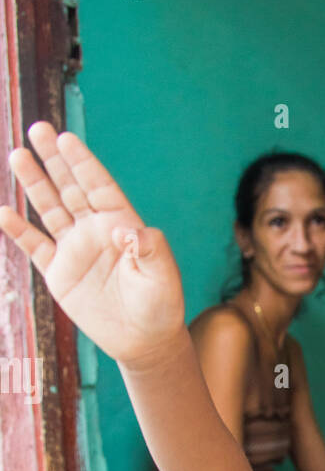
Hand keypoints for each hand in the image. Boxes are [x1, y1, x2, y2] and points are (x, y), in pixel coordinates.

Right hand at [0, 122, 184, 367]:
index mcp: (121, 223)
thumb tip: (124, 230)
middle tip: (37, 129)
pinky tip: (5, 212)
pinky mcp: (59, 273)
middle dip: (53, 159)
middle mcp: (95, 230)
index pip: (98, 185)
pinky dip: (19, 231)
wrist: (144, 340)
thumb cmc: (160, 304)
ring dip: (34, 183)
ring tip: (18, 156)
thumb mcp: (162, 274)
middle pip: (70, 187)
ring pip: (50, 209)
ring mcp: (75, 250)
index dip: (82, 162)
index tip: (66, 138)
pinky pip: (35, 247)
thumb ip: (147, 248)